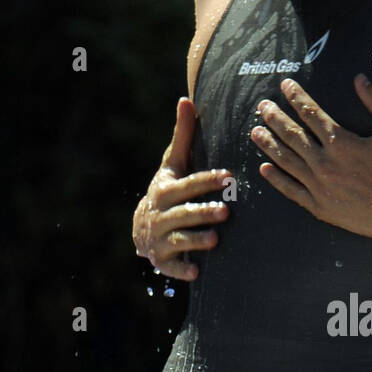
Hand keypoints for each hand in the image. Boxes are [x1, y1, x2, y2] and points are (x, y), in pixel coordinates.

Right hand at [132, 97, 231, 279]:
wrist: (143, 228)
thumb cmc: (169, 190)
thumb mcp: (173, 164)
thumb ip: (183, 136)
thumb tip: (186, 99)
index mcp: (165, 189)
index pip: (188, 183)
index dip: (207, 180)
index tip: (229, 176)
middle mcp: (160, 214)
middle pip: (183, 213)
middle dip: (202, 212)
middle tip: (226, 211)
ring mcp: (159, 239)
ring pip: (179, 240)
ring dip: (196, 241)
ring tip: (216, 239)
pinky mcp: (162, 262)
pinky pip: (172, 268)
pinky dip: (182, 270)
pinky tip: (197, 272)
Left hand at [249, 74, 371, 237]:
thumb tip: (359, 78)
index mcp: (341, 142)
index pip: (311, 113)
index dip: (296, 97)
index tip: (285, 85)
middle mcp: (325, 163)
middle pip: (292, 135)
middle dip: (275, 118)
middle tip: (262, 106)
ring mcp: (320, 187)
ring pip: (286, 161)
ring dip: (268, 145)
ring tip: (255, 131)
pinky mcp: (321, 207)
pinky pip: (292, 191)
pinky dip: (276, 179)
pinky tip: (264, 169)